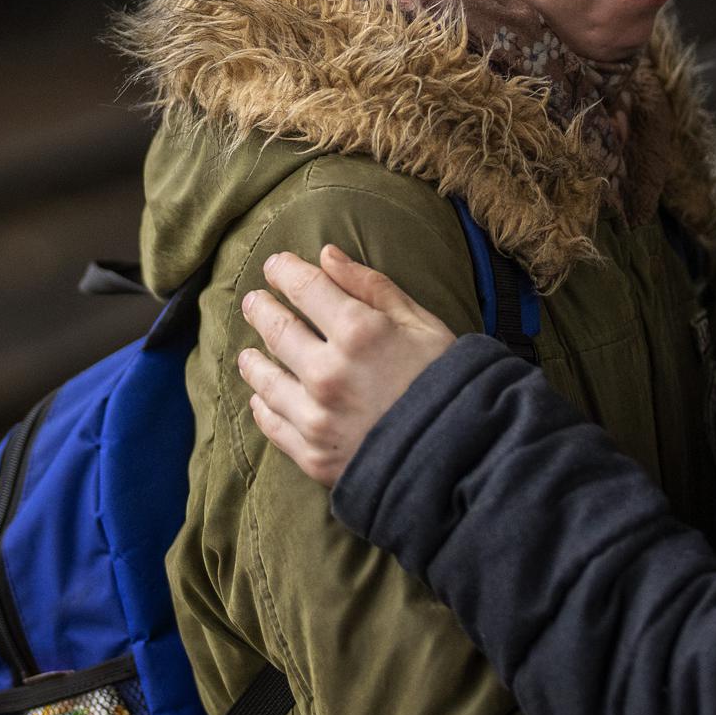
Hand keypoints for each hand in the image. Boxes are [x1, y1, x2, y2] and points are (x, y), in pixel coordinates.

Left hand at [236, 245, 458, 487]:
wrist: (466, 459)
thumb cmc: (449, 382)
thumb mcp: (421, 323)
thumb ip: (370, 286)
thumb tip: (326, 256)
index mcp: (358, 332)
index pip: (303, 287)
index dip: (284, 271)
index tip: (275, 266)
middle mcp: (328, 372)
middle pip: (276, 329)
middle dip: (261, 310)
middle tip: (253, 302)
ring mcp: (317, 417)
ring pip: (264, 379)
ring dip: (253, 361)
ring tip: (249, 353)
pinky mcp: (314, 456)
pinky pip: (273, 424)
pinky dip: (263, 407)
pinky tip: (261, 398)